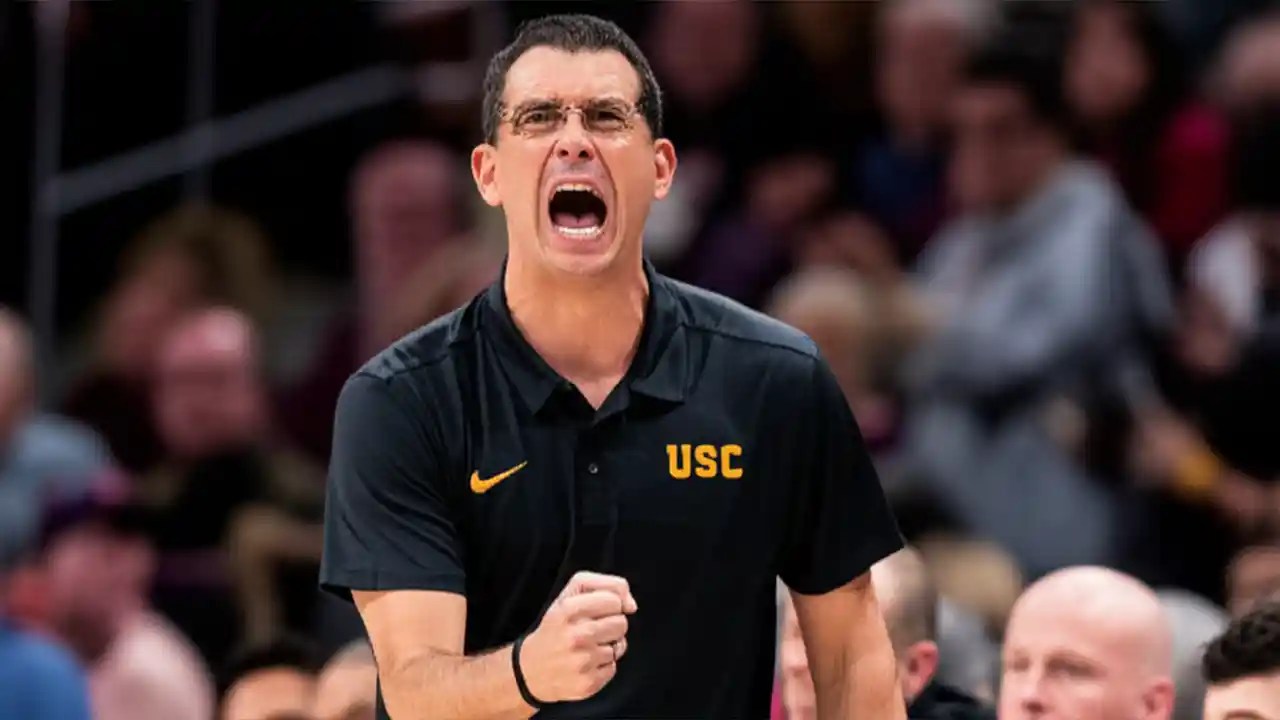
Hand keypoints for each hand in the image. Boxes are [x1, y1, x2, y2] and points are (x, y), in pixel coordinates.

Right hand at [520, 571, 637, 702]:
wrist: (531, 669)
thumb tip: (632, 606)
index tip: (597, 611)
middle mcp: (576, 635)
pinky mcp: (588, 683)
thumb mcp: (570, 594)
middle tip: (589, 631)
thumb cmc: (557, 627)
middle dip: (610, 625)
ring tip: (585, 648)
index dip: (610, 605)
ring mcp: (583, 661)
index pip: (614, 599)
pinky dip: (603, 666)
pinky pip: (613, 667)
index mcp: (569, 609)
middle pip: (621, 622)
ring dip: (607, 646)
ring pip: (620, 646)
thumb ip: (605, 586)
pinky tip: (585, 664)